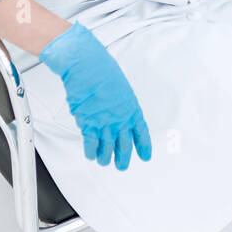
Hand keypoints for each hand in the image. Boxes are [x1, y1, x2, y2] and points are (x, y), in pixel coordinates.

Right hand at [39, 21, 151, 170]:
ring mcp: (104, 122)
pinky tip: (90, 154)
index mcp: (131, 108)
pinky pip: (91, 143)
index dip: (143, 146)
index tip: (145, 156)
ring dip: (105, 157)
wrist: (86, 65)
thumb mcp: (120, 86)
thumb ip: (119, 103)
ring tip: (103, 161)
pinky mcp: (88, 123)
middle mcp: (120, 118)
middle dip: (123, 158)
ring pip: (107, 148)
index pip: (141, 132)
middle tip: (122, 165)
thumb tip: (114, 111)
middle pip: (124, 145)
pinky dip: (90, 151)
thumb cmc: (101, 69)